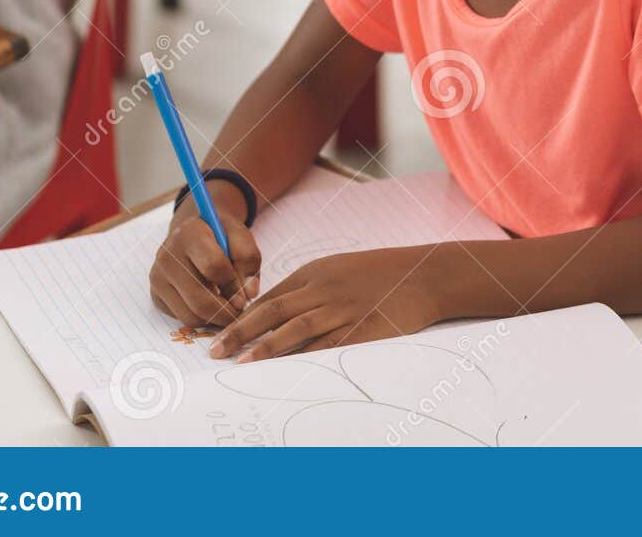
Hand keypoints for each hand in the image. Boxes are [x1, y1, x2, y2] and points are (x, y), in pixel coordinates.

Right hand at [149, 195, 261, 327]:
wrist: (192, 233)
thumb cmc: (220, 236)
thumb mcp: (240, 236)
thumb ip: (248, 259)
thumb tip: (249, 293)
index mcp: (189, 234)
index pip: (214, 267)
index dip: (234, 286)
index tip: (245, 297)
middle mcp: (167, 256)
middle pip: (199, 300)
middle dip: (225, 312)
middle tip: (239, 313)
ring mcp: (158, 277)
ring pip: (190, 315)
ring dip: (213, 318)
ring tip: (227, 307)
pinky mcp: (155, 295)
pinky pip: (181, 318)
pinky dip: (201, 318)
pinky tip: (211, 304)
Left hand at [209, 245, 442, 362]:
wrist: (424, 275)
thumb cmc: (380, 273)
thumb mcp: (339, 269)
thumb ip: (308, 287)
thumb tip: (273, 311)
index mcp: (316, 272)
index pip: (270, 296)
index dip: (242, 316)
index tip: (220, 334)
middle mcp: (325, 289)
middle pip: (274, 311)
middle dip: (240, 331)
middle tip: (216, 350)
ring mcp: (344, 309)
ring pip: (296, 328)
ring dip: (266, 347)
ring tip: (242, 363)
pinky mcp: (363, 329)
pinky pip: (329, 346)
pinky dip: (305, 359)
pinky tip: (288, 371)